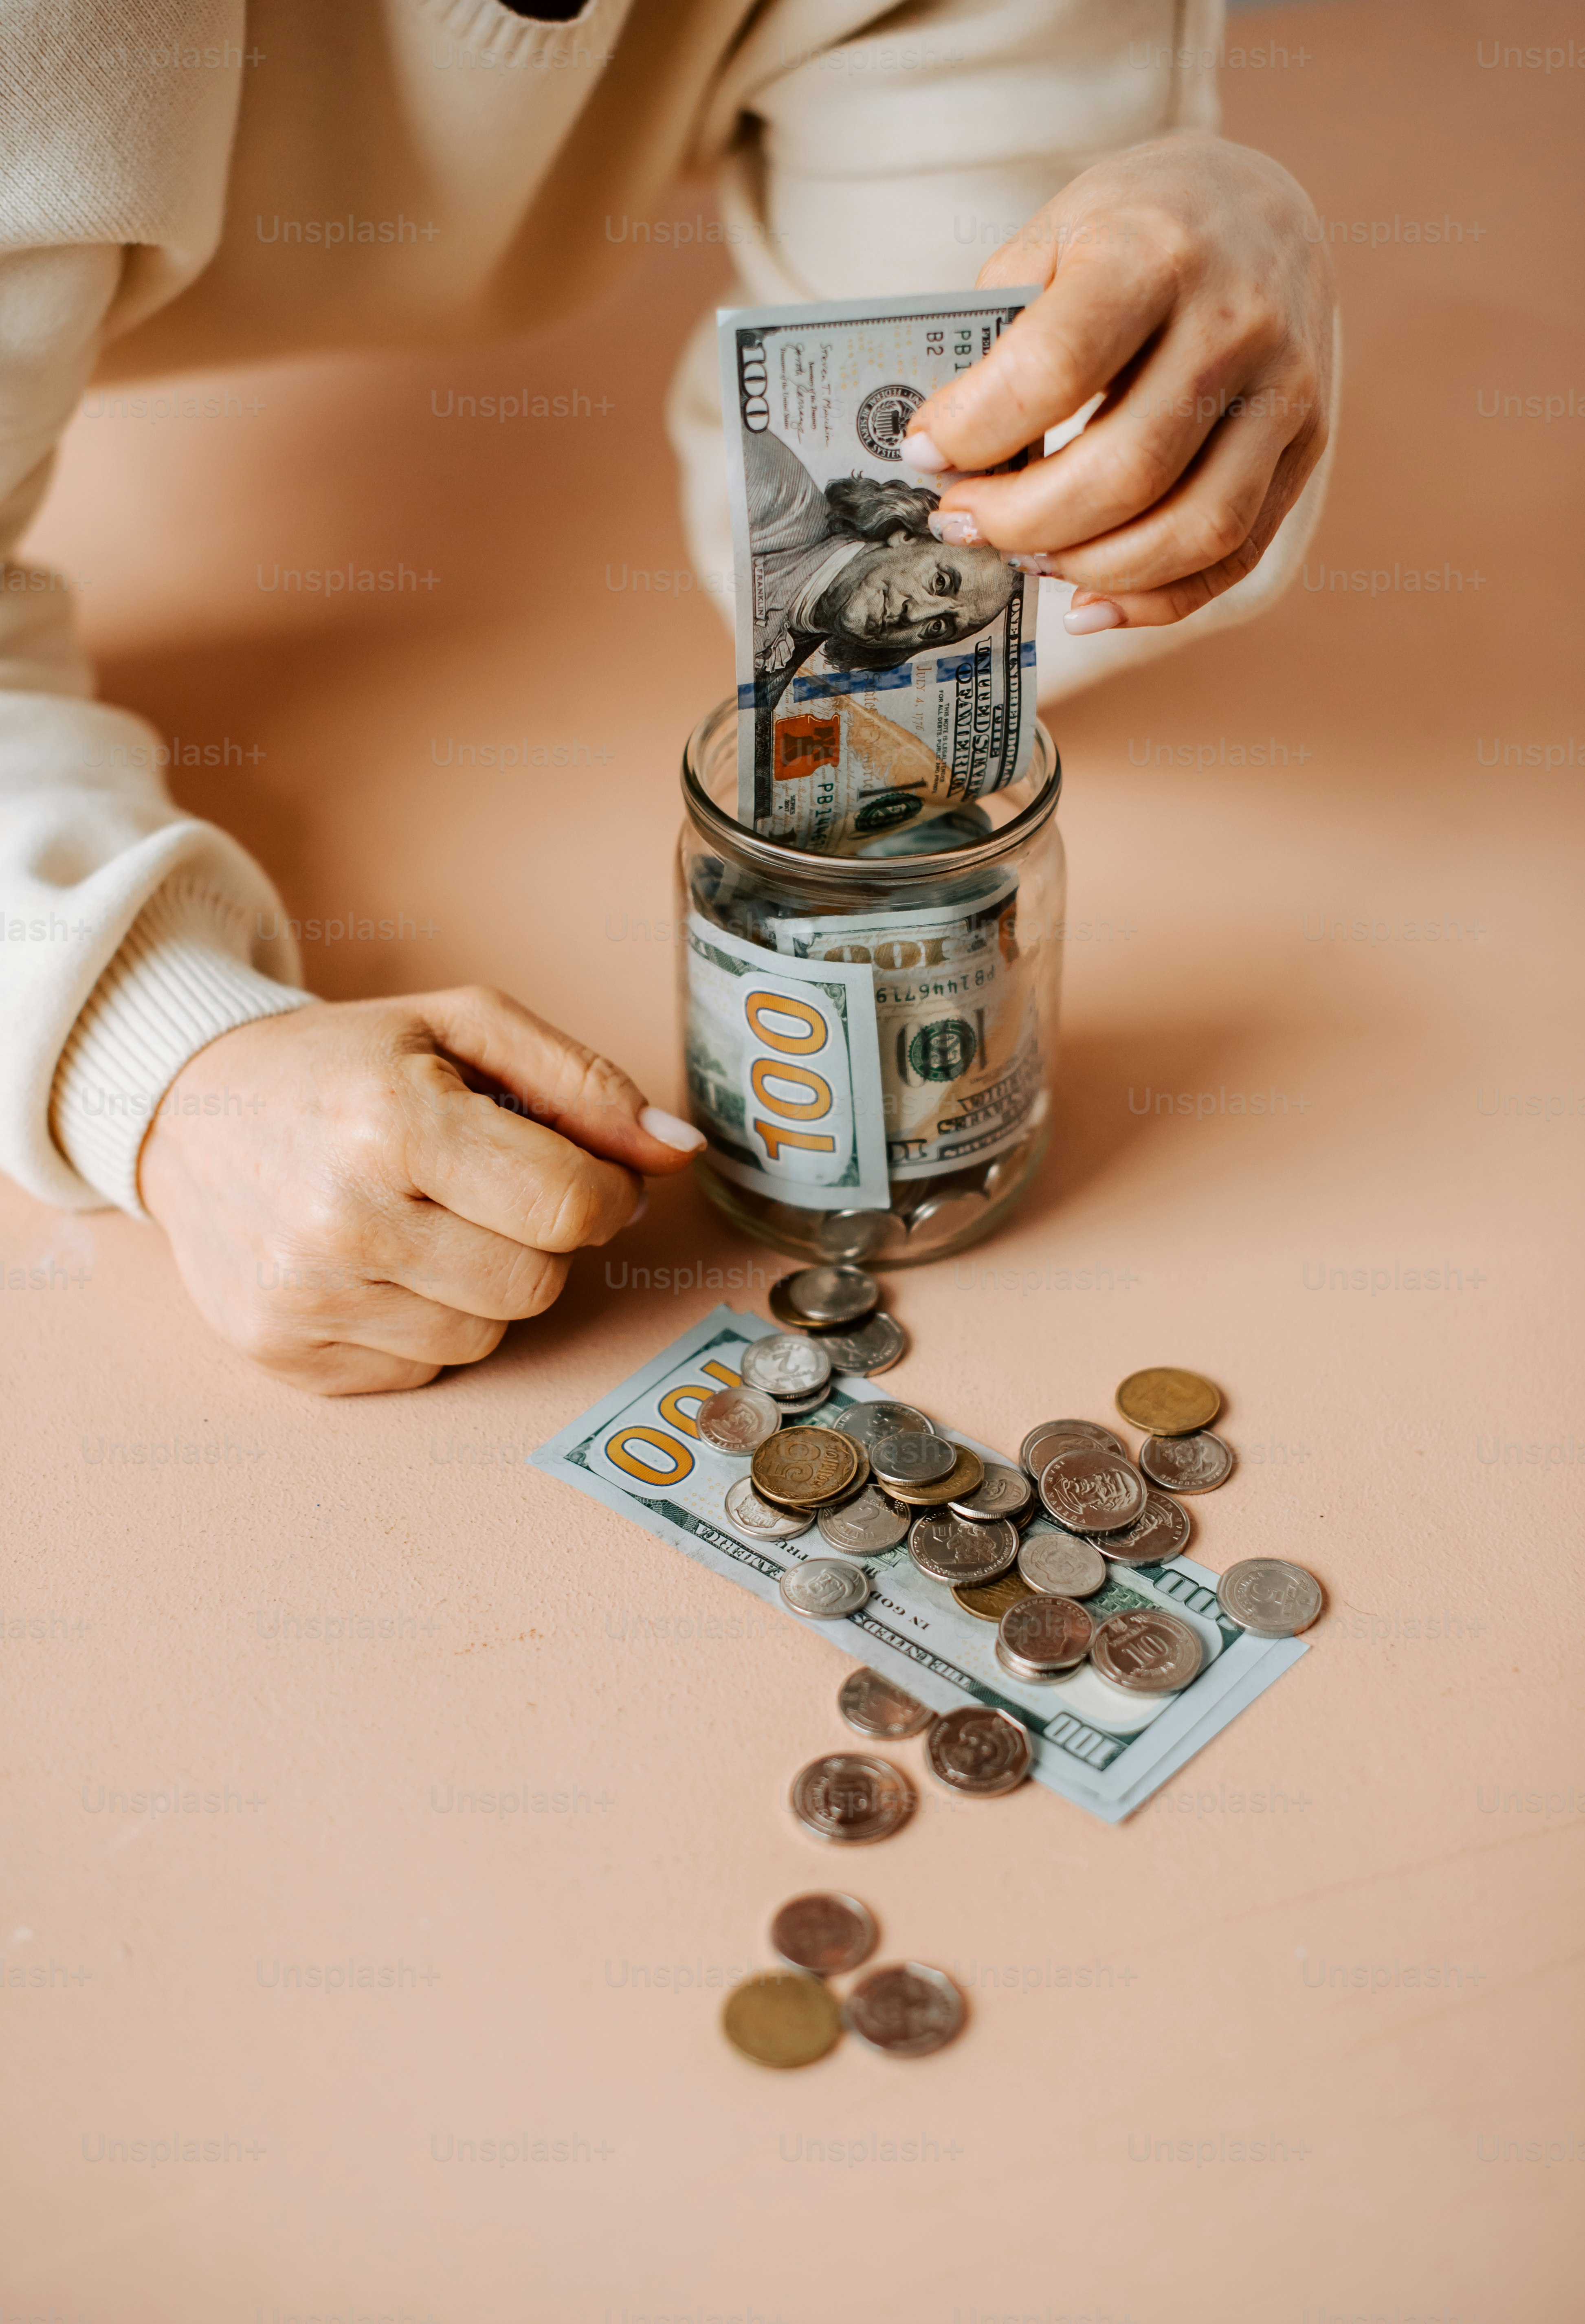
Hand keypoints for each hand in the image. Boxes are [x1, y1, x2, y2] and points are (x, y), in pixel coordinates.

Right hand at [138, 987, 703, 1393]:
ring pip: (487, 1335)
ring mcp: (306, 1299)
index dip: (604, 1193)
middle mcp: (341, 1219)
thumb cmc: (347, 1066)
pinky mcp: (286, 1355)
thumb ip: (586, 1085)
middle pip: (536, 1283)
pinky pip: (424, 1369)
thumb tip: (679, 1152)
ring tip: (431, 1220)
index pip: (569, 1207)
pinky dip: (426, 1320)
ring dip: (488, 1283)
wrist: (192, 1110)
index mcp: (391, 1122)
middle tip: (494, 1190)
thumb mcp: (467, 1028)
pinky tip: (384, 1263)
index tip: (584, 1173)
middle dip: (543, 1239)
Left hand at [904, 134, 1334, 630]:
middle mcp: (1237, 323)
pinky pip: (1234, 555)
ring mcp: (1286, 390)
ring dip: (1087, 568)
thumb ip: (1003, 329)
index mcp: (1158, 252)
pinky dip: (1155, 600)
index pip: (1054, 370)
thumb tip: (944, 447)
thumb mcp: (1059, 230)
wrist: (1264, 203)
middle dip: (1021, 520)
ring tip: (1024, 555)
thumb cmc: (1142, 225)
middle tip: (962, 519)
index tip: (923, 451)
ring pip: (1191, 530)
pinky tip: (1085, 603)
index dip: (973, 430)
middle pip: (1125, 471)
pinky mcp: (1309, 444)